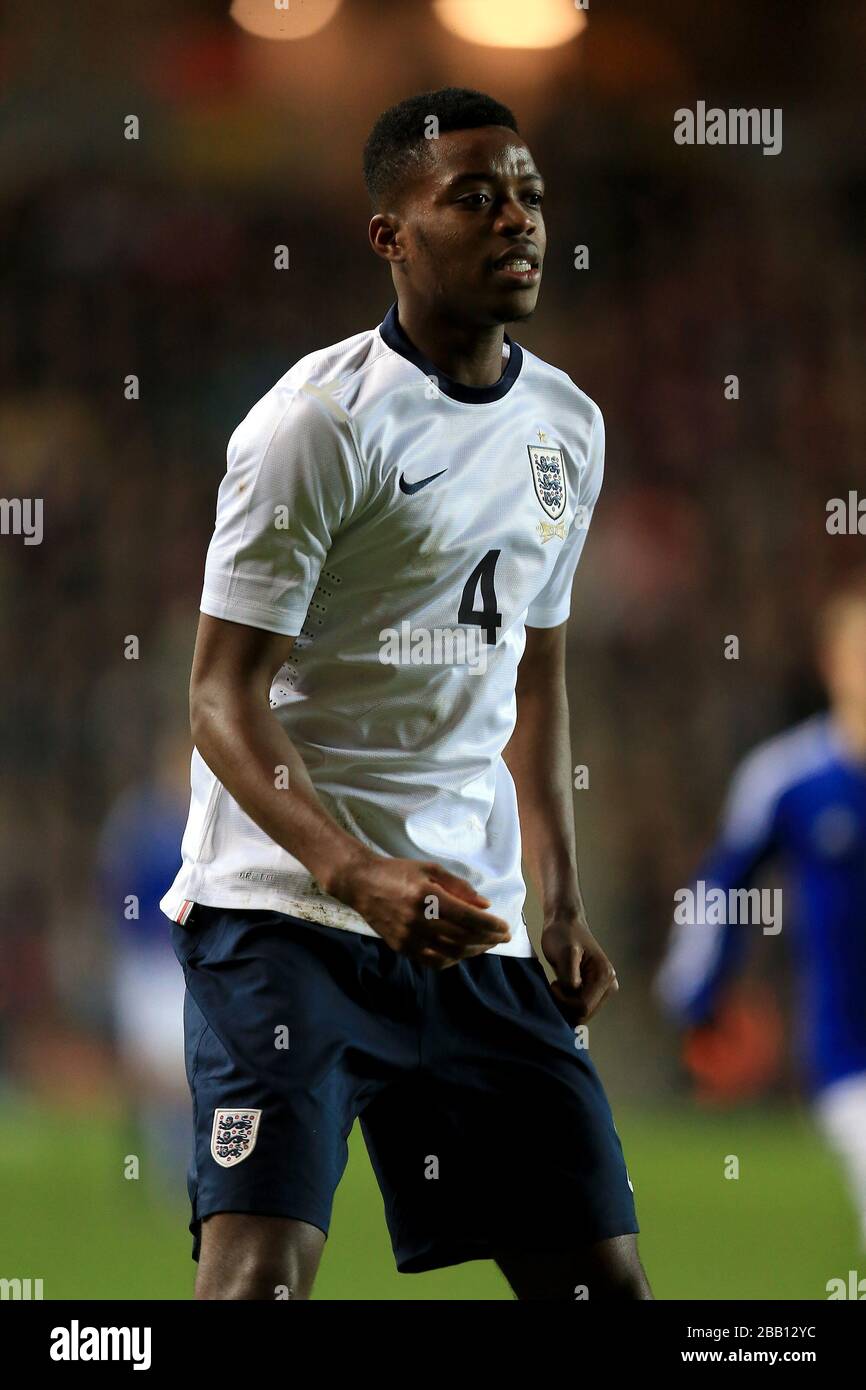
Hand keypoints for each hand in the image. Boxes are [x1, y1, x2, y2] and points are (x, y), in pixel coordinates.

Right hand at [326, 850, 510, 968]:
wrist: (362, 883)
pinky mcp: (401, 948)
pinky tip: (462, 952)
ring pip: (450, 953)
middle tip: (502, 937)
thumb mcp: (431, 870)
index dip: (490, 926)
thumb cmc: (399, 872)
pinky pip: (433, 961)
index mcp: (428, 897)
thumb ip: (459, 887)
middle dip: (487, 940)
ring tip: (486, 944)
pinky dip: (453, 960)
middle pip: (463, 938)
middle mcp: (419, 920)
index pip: (468, 918)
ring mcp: (409, 937)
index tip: (505, 928)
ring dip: (474, 951)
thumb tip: (485, 906)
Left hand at [540, 916, 617, 1022]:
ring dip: (566, 1004)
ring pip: (582, 1013)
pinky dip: (568, 1002)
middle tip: (555, 985)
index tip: (553, 984)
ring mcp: (604, 990)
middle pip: (584, 1014)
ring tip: (558, 984)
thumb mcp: (564, 954)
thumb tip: (573, 994)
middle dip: (565, 1005)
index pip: (583, 1007)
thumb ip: (570, 978)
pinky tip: (561, 988)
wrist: (565, 923)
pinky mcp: (595, 991)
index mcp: (605, 977)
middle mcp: (610, 986)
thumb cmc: (564, 935)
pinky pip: (580, 1007)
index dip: (564, 1001)